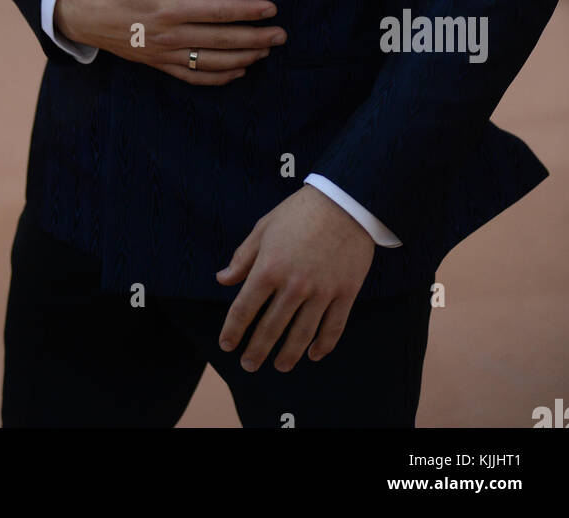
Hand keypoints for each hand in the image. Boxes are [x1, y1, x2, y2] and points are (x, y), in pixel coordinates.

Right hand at [54, 0, 286, 83]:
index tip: (271, 9)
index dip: (247, 11)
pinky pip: (191, 76)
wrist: (78, 12)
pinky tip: (236, 73)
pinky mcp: (156, 63)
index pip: (218, 11)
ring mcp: (163, 52)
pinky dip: (216, 78)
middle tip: (281, 35)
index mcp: (169, 6)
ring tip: (266, 52)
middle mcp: (170, 34)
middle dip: (255, 38)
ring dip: (242, 58)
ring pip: (211, 62)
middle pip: (222, 40)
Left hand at [216, 185, 374, 369]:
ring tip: (279, 367)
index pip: (244, 309)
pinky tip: (313, 355)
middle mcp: (293, 285)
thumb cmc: (299, 212)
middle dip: (257, 350)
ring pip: (301, 335)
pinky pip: (333, 328)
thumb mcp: (263, 228)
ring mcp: (321, 292)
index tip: (226, 345)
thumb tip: (223, 280)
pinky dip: (323, 345)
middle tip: (249, 365)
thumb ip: (243, 257)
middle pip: (270, 328)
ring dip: (288, 355)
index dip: (233, 330)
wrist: (344, 201)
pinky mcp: (345, 293)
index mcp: (269, 268)